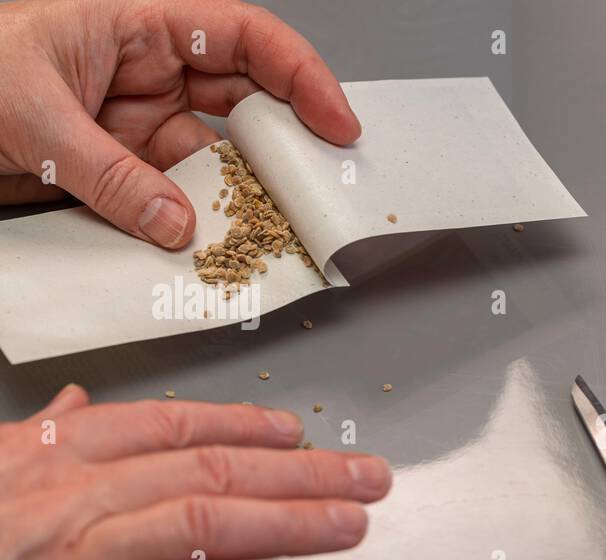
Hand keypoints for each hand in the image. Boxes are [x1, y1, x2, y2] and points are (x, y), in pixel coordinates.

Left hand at [0, 0, 359, 246]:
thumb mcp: (29, 111)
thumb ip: (108, 174)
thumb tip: (175, 226)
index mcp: (136, 25)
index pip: (243, 38)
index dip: (301, 75)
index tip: (337, 122)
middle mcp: (145, 74)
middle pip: (244, 103)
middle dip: (284, 146)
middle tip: (315, 191)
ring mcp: (133, 126)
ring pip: (211, 164)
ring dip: (236, 201)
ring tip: (261, 235)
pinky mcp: (116, 173)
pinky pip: (170, 200)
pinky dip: (190, 229)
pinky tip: (207, 250)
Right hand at [0, 384, 390, 559]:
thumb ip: (43, 438)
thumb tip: (85, 409)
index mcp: (59, 457)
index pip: (175, 427)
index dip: (250, 425)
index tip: (304, 432)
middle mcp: (75, 498)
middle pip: (210, 470)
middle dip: (303, 472)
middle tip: (370, 475)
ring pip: (203, 527)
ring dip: (291, 525)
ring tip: (353, 524)